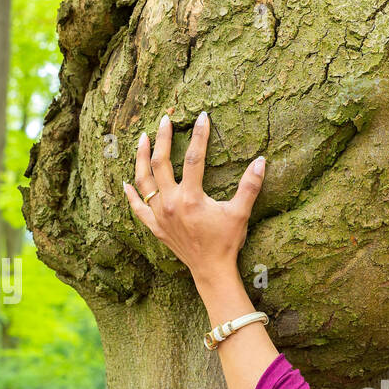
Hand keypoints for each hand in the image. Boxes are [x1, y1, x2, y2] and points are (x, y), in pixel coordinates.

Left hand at [122, 111, 264, 287]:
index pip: (193, 158)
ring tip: (141, 139)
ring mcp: (160, 215)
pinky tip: (126, 182)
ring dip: (140, 158)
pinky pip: (137, 208)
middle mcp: (171, 203)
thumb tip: (261, 161)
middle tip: (164, 119)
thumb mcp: (240, 213)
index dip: (199, 135)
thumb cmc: (226, 242)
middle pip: (160, 163)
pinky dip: (131, 195)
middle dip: (162, 138)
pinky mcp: (155, 227)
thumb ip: (250, 186)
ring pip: (143, 181)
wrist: (211, 271)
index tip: (202, 117)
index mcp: (191, 198)